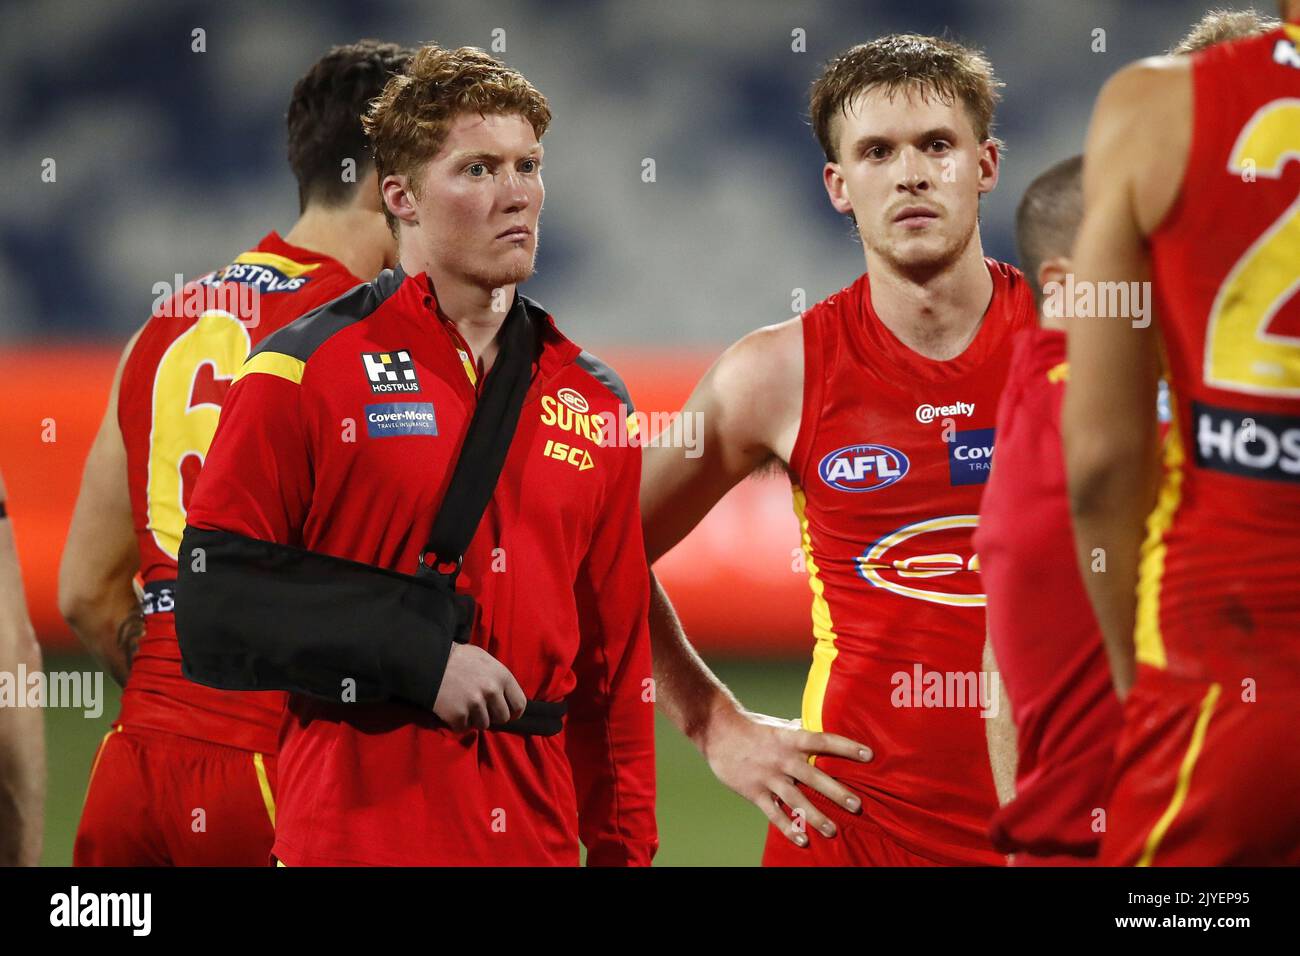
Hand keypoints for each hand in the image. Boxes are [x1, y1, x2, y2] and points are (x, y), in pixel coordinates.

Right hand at [433, 643, 526, 731]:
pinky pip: (464, 729)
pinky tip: (453, 709)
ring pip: (483, 725)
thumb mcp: (486, 661)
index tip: (505, 712)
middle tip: (480, 708)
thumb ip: (499, 679)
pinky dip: (458, 723)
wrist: (431, 661)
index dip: (513, 711)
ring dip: (474, 719)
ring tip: (464, 705)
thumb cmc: (460, 659)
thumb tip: (508, 699)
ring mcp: (475, 704)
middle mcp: (492, 691)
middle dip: (492, 715)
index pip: (519, 705)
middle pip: (502, 718)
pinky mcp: (458, 715)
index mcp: (502, 676)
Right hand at [699, 708, 871, 846]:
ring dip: (816, 816)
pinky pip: (773, 813)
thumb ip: (796, 731)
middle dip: (837, 792)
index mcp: (791, 738)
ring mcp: (768, 776)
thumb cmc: (750, 725)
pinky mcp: (754, 791)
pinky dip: (788, 827)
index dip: (847, 748)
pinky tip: (802, 839)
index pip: (823, 741)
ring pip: (796, 799)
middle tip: (857, 805)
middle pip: (814, 776)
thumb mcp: (776, 724)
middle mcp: (782, 758)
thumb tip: (813, 728)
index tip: (869, 755)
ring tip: (833, 830)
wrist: (716, 729)